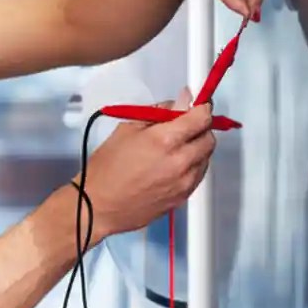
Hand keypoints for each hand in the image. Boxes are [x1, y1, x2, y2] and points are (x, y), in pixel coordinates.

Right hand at [75, 87, 215, 242]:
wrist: (99, 205)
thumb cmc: (107, 167)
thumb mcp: (127, 128)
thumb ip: (159, 113)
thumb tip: (179, 102)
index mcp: (165, 140)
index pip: (202, 118)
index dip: (202, 108)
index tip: (198, 106)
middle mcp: (180, 162)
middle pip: (209, 138)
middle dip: (201, 128)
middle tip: (185, 126)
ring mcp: (184, 182)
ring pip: (206, 158)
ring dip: (197, 148)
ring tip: (175, 148)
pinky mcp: (183, 197)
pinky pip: (198, 175)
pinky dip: (192, 166)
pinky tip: (173, 165)